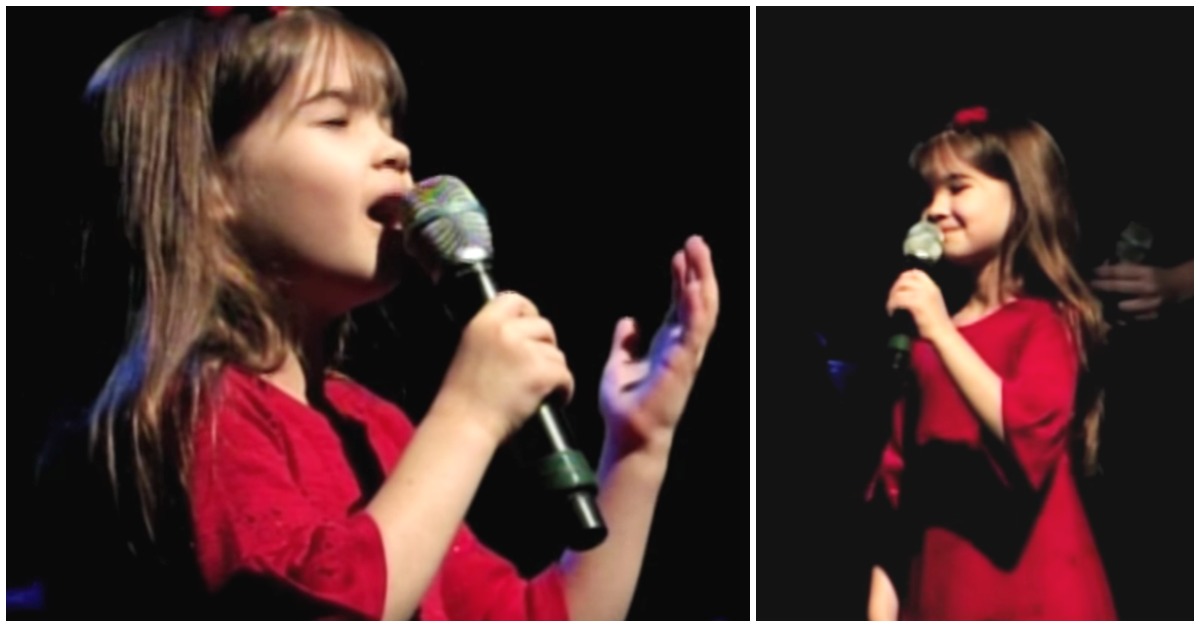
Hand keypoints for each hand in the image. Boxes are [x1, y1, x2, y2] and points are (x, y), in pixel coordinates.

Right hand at [432, 291, 574, 443]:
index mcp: (483, 322)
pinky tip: (555, 399)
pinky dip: (565, 389)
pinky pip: (566, 375)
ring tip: (542, 388)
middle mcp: (505, 331)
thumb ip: (495, 336)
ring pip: (557, 353)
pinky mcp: (541, 373)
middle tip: (539, 365)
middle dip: (546, 346)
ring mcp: (525, 351)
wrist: (463, 425)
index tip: (533, 330)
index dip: (530, 314)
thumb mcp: (470, 350)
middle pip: (544, 326)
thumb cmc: (464, 398)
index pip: (516, 300)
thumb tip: (524, 333)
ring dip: (554, 370)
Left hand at [599, 236, 719, 451]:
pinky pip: (693, 331)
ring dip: (702, 279)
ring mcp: (686, 355)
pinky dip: (694, 307)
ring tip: (698, 251)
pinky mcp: (682, 365)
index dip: (683, 278)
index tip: (680, 253)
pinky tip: (693, 285)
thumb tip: (628, 322)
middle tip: (696, 241)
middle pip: (698, 300)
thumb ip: (626, 343)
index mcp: (670, 344)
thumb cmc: (627, 406)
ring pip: (702, 310)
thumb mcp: (620, 364)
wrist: (629, 434)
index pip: (682, 304)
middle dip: (699, 270)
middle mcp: (683, 346)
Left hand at [886, 269, 952, 340]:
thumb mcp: (933, 302)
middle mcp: (928, 288)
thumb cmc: (937, 322)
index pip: (916, 272)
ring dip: (891, 296)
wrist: (943, 333)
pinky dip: (892, 304)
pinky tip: (892, 311)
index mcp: (933, 287)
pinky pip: (898, 299)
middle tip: (891, 297)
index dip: (904, 276)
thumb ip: (924, 294)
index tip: (897, 285)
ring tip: (891, 305)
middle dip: (895, 287)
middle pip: (905, 279)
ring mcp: (923, 295)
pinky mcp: (917, 303)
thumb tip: (906, 290)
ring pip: (900, 288)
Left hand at [1091, 261, 1186, 321]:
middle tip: (1089, 285)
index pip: (1122, 272)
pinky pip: (1130, 317)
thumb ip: (1124, 268)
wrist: (1177, 287)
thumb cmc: (1155, 275)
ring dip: (1109, 304)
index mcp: (1147, 273)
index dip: (1105, 272)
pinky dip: (1119, 315)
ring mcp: (1151, 304)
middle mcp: (1149, 288)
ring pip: (1123, 306)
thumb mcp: (1143, 268)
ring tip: (1097, 301)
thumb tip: (1101, 269)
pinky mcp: (1152, 315)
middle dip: (1102, 286)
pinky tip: (1109, 313)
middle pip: (1120, 287)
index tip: (1091, 272)